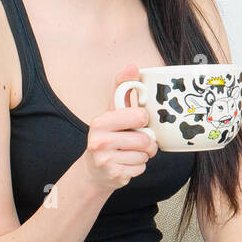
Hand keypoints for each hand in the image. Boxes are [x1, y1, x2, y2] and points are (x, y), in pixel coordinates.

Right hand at [81, 64, 158, 192]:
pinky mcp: (114, 175)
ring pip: (145, 155)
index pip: (139, 116)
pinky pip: (141, 168)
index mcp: (100, 122)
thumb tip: (132, 66)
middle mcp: (99, 141)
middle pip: (145, 139)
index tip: (136, 122)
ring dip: (143, 155)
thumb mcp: (113, 112)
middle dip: (147, 141)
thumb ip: (123, 89)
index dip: (143, 119)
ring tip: (129, 152)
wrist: (94, 169)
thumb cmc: (108, 136)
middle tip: (136, 141)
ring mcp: (105, 160)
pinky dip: (138, 167)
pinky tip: (126, 163)